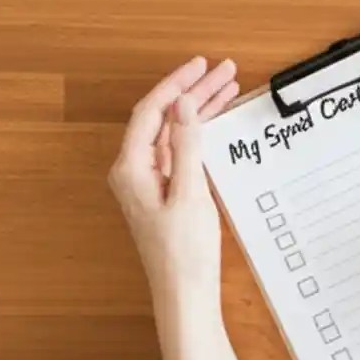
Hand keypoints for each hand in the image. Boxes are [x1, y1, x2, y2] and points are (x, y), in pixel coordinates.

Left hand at [109, 58, 239, 306]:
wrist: (184, 293)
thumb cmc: (184, 252)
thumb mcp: (189, 193)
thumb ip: (186, 145)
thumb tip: (184, 105)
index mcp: (131, 168)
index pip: (152, 112)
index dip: (176, 84)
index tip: (201, 65)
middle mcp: (135, 170)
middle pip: (163, 118)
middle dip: (194, 92)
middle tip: (224, 71)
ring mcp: (149, 181)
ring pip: (174, 131)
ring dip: (199, 109)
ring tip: (228, 87)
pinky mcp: (165, 191)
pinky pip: (180, 149)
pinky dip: (199, 132)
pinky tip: (215, 120)